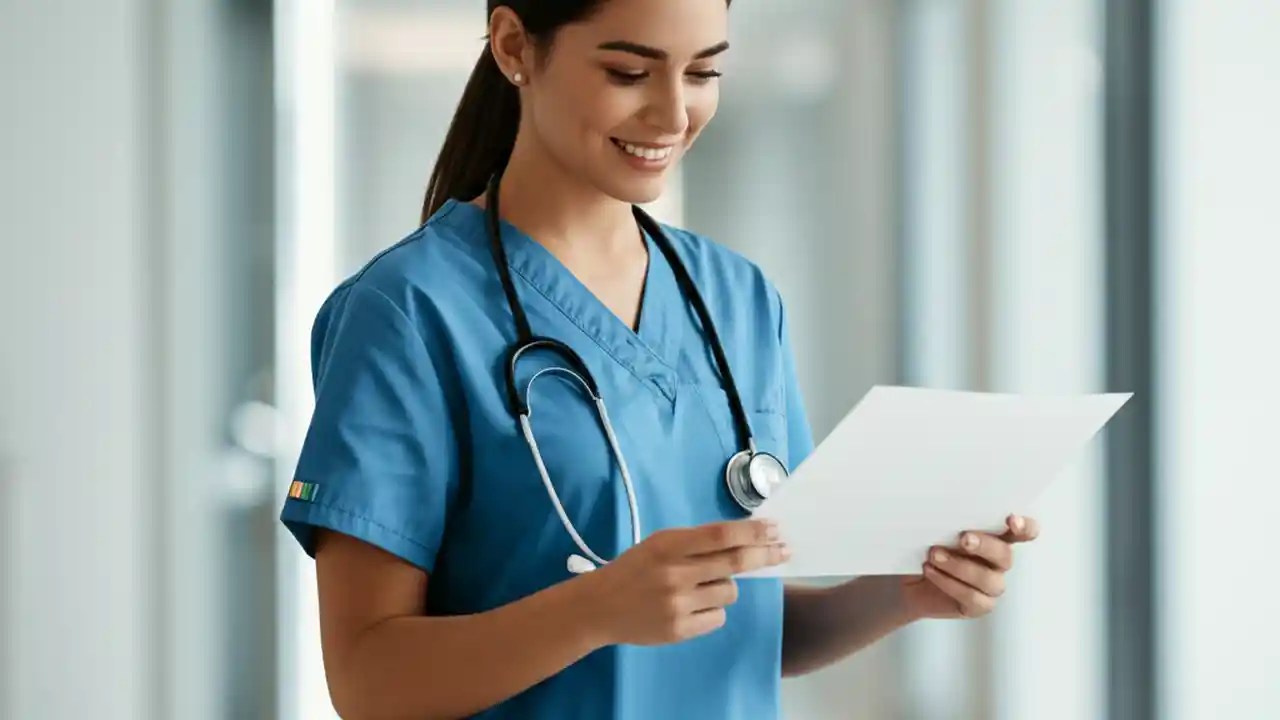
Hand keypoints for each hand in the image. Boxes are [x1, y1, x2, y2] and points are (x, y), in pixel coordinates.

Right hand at [575, 519, 788, 645]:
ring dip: (724, 586)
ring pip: (729, 592)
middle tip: (783, 550)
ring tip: (700, 587)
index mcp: (668, 545)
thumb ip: (695, 543)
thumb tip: (744, 539)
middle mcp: (675, 573)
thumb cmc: (634, 569)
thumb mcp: (659, 545)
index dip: (752, 532)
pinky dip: (713, 610)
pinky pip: (718, 617)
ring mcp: (678, 604)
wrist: (599, 607)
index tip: (774, 529)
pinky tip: (692, 606)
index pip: (721, 536)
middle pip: (735, 562)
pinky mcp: (679, 629)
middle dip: (764, 554)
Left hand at [900, 514, 1040, 620]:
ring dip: (960, 566)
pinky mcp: (979, 605)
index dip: (1024, 527)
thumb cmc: (926, 548)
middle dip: (985, 545)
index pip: (1025, 531)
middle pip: (1005, 554)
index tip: (1011, 521)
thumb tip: (949, 511)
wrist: (905, 580)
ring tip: (934, 555)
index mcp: (997, 537)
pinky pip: (972, 597)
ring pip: (988, 579)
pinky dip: (949, 583)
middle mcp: (998, 561)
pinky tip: (931, 572)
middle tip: (963, 539)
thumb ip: (952, 522)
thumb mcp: (936, 530)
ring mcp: (991, 585)